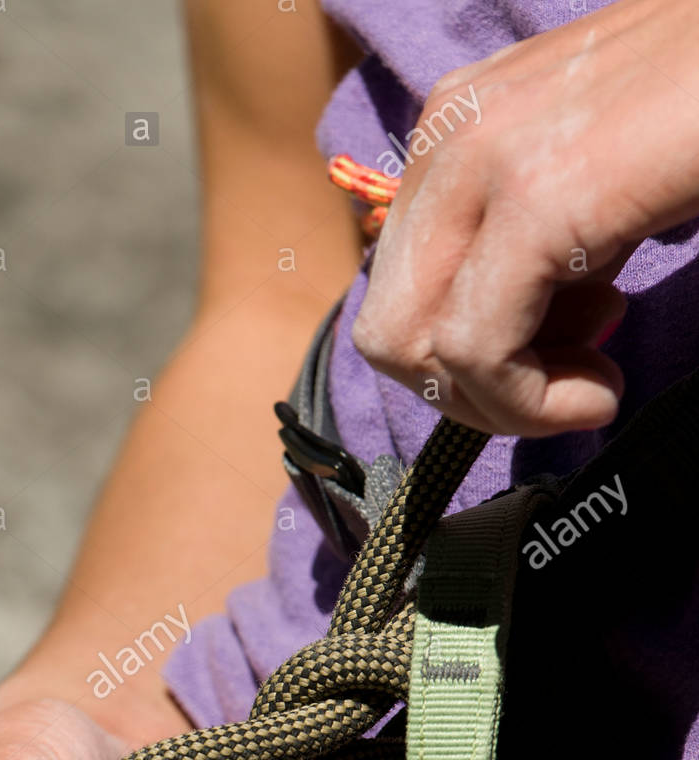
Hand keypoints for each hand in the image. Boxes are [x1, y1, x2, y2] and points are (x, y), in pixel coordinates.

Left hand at [353, 0, 698, 436]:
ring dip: (503, 404)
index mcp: (454, 128)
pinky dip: (532, 404)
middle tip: (564, 378)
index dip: (465, 362)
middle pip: (385, 331)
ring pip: (412, 350)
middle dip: (468, 395)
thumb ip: (529, 247)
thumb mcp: (590, 186)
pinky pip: (476, 352)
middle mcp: (448, 133)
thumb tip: (515, 340)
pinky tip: (601, 389)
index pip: (398, 293)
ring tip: (593, 374)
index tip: (561, 352)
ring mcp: (481, 158)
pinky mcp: (532, 199)